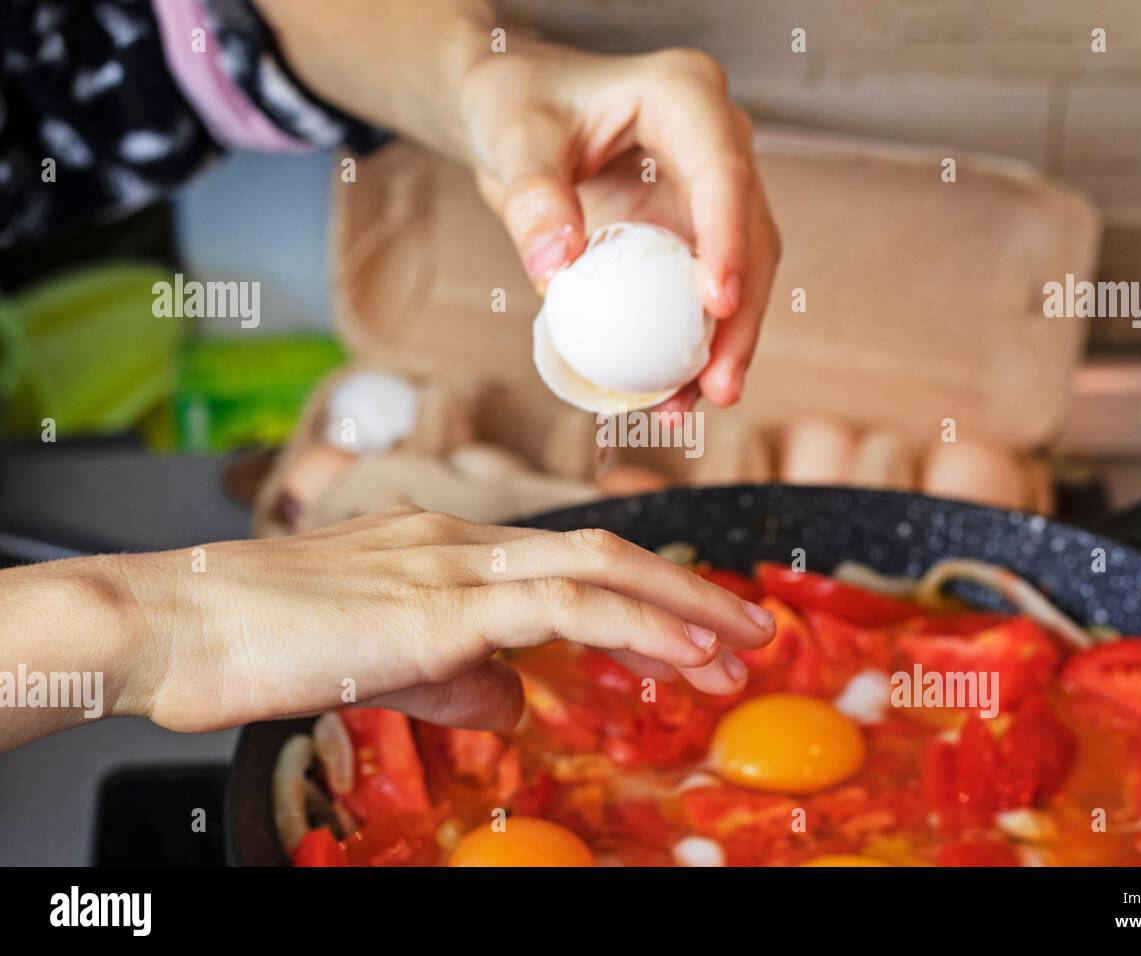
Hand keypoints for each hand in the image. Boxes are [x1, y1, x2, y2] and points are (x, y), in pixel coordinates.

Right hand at [115, 509, 774, 734]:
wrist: (170, 624)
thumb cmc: (256, 641)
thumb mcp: (379, 662)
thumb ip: (455, 676)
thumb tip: (515, 700)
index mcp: (446, 550)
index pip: (570, 562)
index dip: (644, 592)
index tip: (698, 626)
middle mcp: (460, 543)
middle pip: (605, 554)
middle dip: (688, 592)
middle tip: (752, 627)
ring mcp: (451, 566)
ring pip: (599, 569)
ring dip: (681, 607)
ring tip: (740, 647)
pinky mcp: (437, 604)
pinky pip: (559, 605)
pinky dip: (632, 624)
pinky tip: (679, 652)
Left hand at [254, 0, 779, 411]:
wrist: (517, 115)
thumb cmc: (518, 106)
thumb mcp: (513, 139)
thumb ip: (532, 196)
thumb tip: (555, 268)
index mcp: (686, 95)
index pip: (723, 170)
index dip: (728, 239)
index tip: (715, 304)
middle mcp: (716, 143)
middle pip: (752, 234)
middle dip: (741, 317)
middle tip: (719, 385)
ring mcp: (711, 194)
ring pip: (741, 275)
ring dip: (723, 346)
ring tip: (689, 406)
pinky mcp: (693, 237)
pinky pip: (702, 298)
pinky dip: (690, 346)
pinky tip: (670, 394)